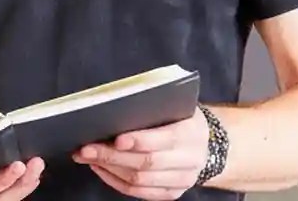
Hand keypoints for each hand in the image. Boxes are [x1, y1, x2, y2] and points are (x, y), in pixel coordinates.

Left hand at [73, 109, 209, 199]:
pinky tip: (100, 168)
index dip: (139, 141)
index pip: (164, 140)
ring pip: (139, 180)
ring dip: (109, 169)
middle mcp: (189, 160)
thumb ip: (153, 108)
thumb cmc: (184, 119)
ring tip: (88, 157)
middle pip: (146, 163)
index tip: (116, 138)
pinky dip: (116, 181)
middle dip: (112, 156)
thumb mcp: (177, 106)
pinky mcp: (171, 193)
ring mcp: (181, 180)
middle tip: (86, 148)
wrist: (210, 145)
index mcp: (191, 133)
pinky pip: (139, 192)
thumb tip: (115, 109)